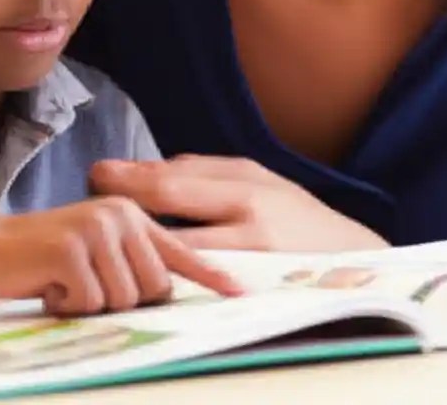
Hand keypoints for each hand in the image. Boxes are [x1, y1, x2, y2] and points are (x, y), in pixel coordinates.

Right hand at [0, 197, 243, 316]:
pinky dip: (67, 305)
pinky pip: (89, 301)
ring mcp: (96, 229)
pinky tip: (50, 286)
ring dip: (91, 305)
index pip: (179, 251)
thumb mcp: (97, 249)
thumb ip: (132, 261)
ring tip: (66, 283)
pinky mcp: (71, 249)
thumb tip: (166, 291)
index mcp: (131, 216)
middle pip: (153, 287)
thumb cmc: (45, 256)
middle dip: (122, 301)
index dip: (210, 275)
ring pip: (123, 299)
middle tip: (87, 288)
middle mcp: (120, 216)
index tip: (239, 292)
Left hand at [89, 156, 388, 251]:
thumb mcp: (259, 183)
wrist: (355, 256)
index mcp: (244, 179)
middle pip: (173, 196)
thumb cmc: (298, 219)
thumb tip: (151, 173)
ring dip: (144, 238)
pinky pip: (205, 274)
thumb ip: (209, 178)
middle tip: (90, 195)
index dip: (132, 174)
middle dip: (127, 195)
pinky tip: (151, 272)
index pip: (176, 173)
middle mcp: (246, 204)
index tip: (97, 174)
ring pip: (183, 241)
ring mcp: (252, 242)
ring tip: (110, 237)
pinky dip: (175, 271)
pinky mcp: (257, 273)